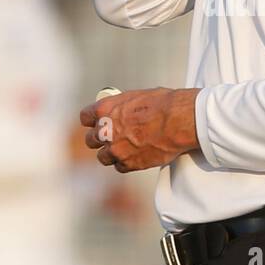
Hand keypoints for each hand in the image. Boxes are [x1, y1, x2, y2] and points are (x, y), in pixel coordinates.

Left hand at [80, 87, 199, 172]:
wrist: (179, 121)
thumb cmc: (164, 104)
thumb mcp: (137, 97)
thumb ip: (122, 107)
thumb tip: (121, 111)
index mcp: (105, 109)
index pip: (85, 117)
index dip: (91, 120)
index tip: (96, 122)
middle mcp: (106, 130)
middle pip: (91, 140)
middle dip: (99, 139)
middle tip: (110, 138)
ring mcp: (116, 149)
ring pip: (103, 157)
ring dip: (111, 154)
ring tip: (123, 150)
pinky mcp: (129, 164)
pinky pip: (120, 167)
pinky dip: (126, 163)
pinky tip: (135, 156)